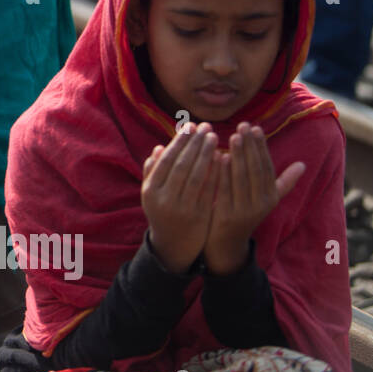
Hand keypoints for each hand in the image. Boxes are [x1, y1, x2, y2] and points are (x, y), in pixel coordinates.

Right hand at [141, 122, 218, 273]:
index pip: (166, 160)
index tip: (190, 126)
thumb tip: (160, 147)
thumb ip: (153, 172)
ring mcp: (181, 209)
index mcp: (150, 191)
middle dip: (194, 144)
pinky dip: (216, 172)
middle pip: (181, 165)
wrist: (173, 245)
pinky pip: (209, 190)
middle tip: (206, 127)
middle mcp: (164, 199)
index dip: (179, 142)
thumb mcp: (151, 194)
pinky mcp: (199, 216)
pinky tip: (223, 158)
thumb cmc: (162, 212)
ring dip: (206, 154)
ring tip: (214, 137)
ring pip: (196, 176)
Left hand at [203, 123, 303, 275]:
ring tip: (232, 136)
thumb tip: (303, 165)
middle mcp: (260, 204)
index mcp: (270, 197)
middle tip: (243, 126)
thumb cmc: (245, 213)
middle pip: (255, 171)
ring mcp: (244, 210)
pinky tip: (219, 157)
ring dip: (238, 156)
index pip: (266, 167)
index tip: (255, 128)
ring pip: (242, 179)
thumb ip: (283, 182)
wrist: (226, 243)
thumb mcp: (267, 199)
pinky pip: (225, 190)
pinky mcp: (227, 216)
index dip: (261, 147)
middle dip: (249, 147)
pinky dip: (223, 173)